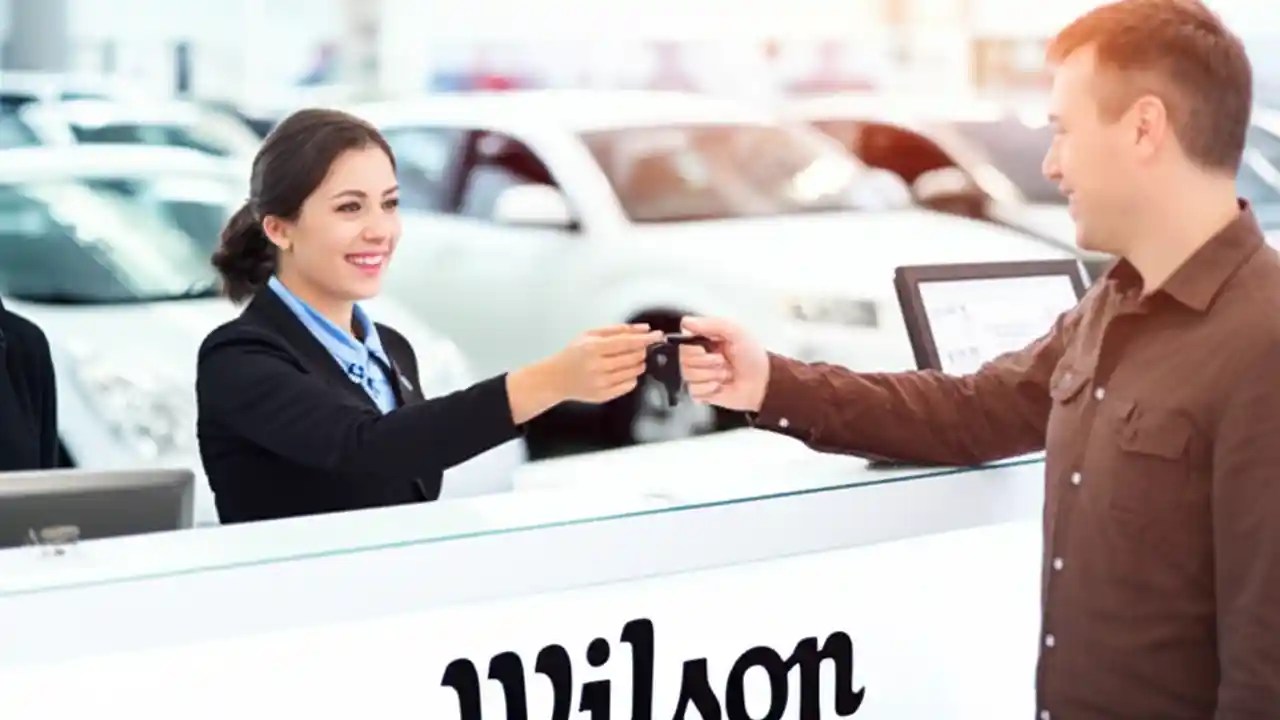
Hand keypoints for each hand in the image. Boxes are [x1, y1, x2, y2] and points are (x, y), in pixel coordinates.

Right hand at [548, 323, 663, 402]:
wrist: (557, 378)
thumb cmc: (573, 354)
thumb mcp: (591, 334)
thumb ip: (618, 329)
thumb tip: (643, 329)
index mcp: (593, 348)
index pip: (628, 342)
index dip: (646, 339)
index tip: (657, 336)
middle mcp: (597, 367)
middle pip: (633, 357)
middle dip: (643, 351)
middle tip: (643, 347)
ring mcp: (601, 383)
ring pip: (633, 372)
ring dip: (638, 364)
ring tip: (631, 359)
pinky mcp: (603, 395)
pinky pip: (628, 386)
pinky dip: (632, 377)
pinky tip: (623, 371)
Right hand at [678, 316, 769, 411]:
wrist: (763, 383)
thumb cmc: (752, 356)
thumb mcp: (735, 331)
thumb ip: (710, 324)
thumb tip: (685, 322)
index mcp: (704, 341)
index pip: (683, 343)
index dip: (694, 348)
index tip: (707, 349)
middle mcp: (699, 358)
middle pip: (684, 361)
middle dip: (707, 363)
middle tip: (723, 361)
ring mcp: (700, 376)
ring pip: (688, 377)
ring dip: (710, 376)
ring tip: (725, 374)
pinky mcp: (702, 393)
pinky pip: (693, 392)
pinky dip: (709, 390)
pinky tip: (720, 386)